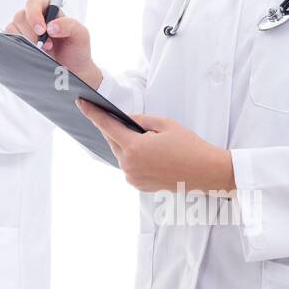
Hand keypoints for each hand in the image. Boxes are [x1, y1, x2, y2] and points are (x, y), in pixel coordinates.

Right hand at [5, 0, 99, 88]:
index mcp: (49, 9)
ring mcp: (24, 31)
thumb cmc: (76, 50)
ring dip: (26, 41)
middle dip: (31, 33)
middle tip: (46, 45)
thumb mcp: (81, 35)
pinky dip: (18, 47)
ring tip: (42, 51)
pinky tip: (32, 53)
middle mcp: (34, 18)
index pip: (34, 3)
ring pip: (12, 28)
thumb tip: (51, 26)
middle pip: (20, 16)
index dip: (34, 15)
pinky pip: (9, 40)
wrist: (72, 71)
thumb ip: (69, 25)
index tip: (42, 30)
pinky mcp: (18, 43)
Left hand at [76, 104, 235, 193]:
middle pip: (113, 141)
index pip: (106, 126)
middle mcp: (129, 165)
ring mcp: (132, 177)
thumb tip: (124, 120)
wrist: (206, 172)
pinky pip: (128, 166)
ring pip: (120, 154)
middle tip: (130, 123)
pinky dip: (133, 157)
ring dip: (126, 144)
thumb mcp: (165, 124)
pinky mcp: (138, 185)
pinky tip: (150, 154)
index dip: (92, 113)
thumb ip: (140, 120)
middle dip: (116, 129)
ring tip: (148, 140)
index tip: (81, 103)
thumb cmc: (189, 146)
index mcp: (134, 148)